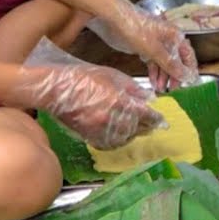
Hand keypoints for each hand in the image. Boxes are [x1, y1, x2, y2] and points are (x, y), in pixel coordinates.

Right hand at [4, 39, 163, 149]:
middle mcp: (111, 120)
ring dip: (134, 134)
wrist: (55, 90)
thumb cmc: (83, 78)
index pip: (145, 115)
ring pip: (125, 138)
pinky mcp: (90, 137)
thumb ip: (132, 89)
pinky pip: (110, 143)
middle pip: (137, 128)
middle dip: (146, 126)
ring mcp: (99, 131)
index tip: (163, 122)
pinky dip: (119, 140)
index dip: (156, 119)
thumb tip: (148, 98)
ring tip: (138, 129)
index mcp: (119, 102)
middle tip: (153, 125)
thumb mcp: (112, 76)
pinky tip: (122, 134)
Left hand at [87, 0, 198, 90]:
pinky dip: (154, 72)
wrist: (113, 19)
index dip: (190, 69)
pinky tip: (153, 81)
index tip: (189, 83)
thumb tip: (186, 75)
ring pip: (164, 63)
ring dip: (164, 76)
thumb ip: (170, 64)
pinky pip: (153, 62)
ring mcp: (155, 43)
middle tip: (173, 89)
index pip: (188, 55)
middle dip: (175, 76)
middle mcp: (167, 39)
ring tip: (161, 89)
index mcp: (174, 36)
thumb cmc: (134, 27)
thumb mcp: (154, 49)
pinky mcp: (144, 47)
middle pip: (177, 60)